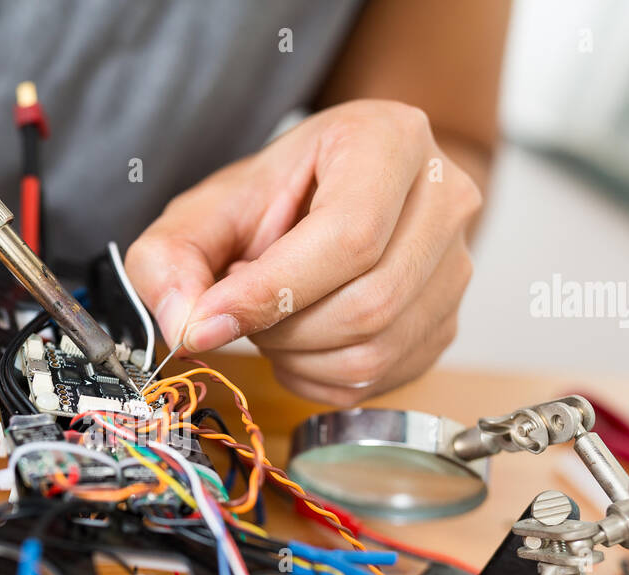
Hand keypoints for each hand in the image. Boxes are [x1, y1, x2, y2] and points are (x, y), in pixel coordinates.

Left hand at [125, 100, 482, 404]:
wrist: (334, 196)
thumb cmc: (277, 197)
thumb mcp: (206, 209)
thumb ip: (173, 259)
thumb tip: (187, 326)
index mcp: (390, 141)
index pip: (349, 237)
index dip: (271, 292)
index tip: (208, 319)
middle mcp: (444, 199)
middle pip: (369, 304)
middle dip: (283, 328)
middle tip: (240, 310)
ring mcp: (456, 266)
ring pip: (374, 351)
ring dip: (297, 355)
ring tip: (270, 318)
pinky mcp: (446, 323)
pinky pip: (376, 380)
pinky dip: (316, 376)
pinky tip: (297, 340)